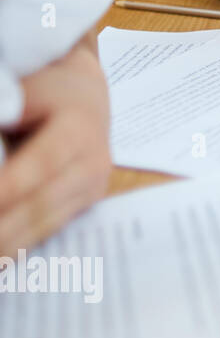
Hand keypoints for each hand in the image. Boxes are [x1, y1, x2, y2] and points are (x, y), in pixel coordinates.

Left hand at [0, 40, 112, 255]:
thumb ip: (6, 112)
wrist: (90, 96)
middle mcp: (92, 164)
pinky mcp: (86, 202)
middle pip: (39, 205)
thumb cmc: (50, 91)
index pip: (35, 168)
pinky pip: (48, 229)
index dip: (4, 191)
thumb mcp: (25, 92)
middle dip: (0, 228)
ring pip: (43, 225)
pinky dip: (18, 246)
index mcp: (79, 131)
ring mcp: (92, 187)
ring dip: (6, 246)